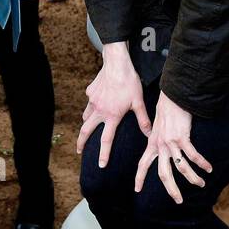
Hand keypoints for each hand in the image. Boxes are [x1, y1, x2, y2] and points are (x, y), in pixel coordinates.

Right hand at [78, 42, 150, 167]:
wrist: (117, 63)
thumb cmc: (129, 82)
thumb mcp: (138, 102)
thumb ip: (143, 120)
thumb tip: (149, 135)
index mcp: (112, 116)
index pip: (106, 140)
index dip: (103, 154)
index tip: (101, 165)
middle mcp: (99, 110)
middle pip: (86, 130)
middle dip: (81, 142)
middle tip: (79, 150)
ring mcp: (93, 101)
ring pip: (86, 115)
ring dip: (86, 123)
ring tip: (87, 127)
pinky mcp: (90, 91)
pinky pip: (90, 101)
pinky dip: (92, 105)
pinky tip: (98, 101)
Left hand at [133, 93, 212, 202]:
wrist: (172, 96)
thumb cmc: (166, 109)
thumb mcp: (156, 125)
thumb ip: (155, 136)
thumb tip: (152, 140)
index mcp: (152, 143)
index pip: (143, 164)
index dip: (140, 177)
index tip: (137, 189)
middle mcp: (160, 146)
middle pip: (164, 174)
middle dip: (171, 189)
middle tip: (178, 200)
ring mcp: (171, 142)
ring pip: (181, 168)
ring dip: (192, 178)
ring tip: (201, 183)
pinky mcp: (182, 137)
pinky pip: (193, 155)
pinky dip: (202, 163)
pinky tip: (208, 168)